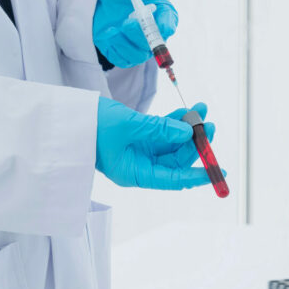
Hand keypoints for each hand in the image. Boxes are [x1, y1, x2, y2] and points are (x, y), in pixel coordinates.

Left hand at [93, 0, 177, 67]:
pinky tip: (107, 33)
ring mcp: (140, 45)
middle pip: (154, 42)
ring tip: (112, 29)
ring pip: (139, 55)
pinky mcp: (125, 54)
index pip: (170, 21)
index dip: (167, 26)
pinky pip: (123, 59)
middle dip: (140, 34)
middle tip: (127, 22)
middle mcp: (154, 32)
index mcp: (161, 11)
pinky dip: (114, 48)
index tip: (163, 28)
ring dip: (124, 43)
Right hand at [95, 98, 217, 189]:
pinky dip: (175, 121)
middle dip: (195, 143)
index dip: (197, 175)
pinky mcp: (139, 137)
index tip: (219, 171)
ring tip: (202, 110)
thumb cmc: (91, 125)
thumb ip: (159, 129)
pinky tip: (188, 110)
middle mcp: (139, 165)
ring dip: (187, 128)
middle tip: (210, 125)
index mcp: (134, 174)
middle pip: (175, 159)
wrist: (69, 115)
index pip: (172, 179)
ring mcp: (139, 151)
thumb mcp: (128, 125)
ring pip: (172, 143)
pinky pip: (163, 131)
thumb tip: (188, 132)